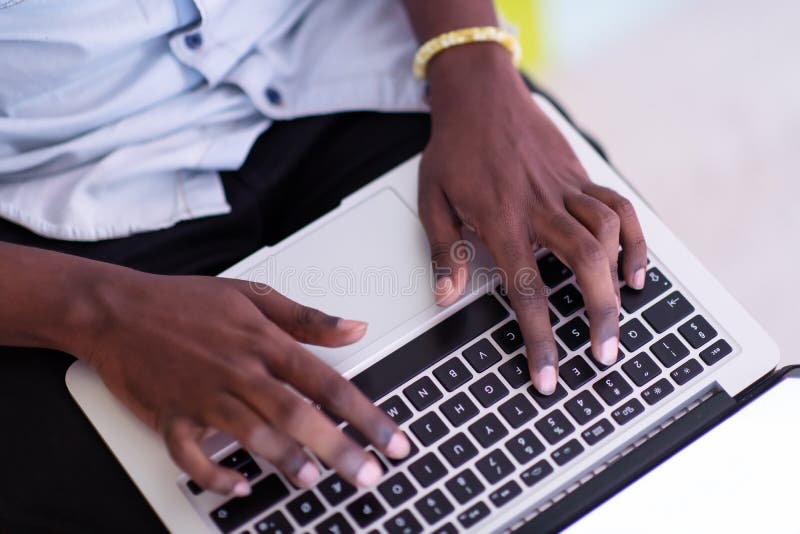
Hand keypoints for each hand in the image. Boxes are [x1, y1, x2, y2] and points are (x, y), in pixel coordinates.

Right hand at [72, 268, 409, 495]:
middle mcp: (239, 371)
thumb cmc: (186, 301)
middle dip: (337, 447)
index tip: (392, 439)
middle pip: (297, 413)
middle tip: (368, 475)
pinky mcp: (170, 416)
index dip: (364, 413)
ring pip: (252, 433)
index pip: (326, 381)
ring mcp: (204, 396)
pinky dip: (214, 473)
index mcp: (264, 342)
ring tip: (312, 479)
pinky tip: (240, 485)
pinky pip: (192, 455)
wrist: (118, 311)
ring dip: (284, 459)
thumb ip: (307, 318)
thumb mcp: (252, 294)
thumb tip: (355, 326)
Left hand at [418, 45, 646, 393]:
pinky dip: (633, 240)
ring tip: (616, 319)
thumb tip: (446, 297)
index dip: (540, 339)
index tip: (549, 376)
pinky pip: (619, 207)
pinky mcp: (581, 177)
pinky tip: (634, 271)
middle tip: (604, 355)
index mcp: (500, 220)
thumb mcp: (432, 199)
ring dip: (617, 281)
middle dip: (599, 316)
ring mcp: (566, 189)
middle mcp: (540, 207)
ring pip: (609, 234)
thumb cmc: (453, 148)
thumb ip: (443, 250)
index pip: (527, 291)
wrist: (480, 95)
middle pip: (584, 264)